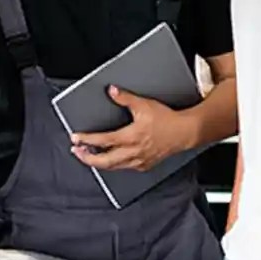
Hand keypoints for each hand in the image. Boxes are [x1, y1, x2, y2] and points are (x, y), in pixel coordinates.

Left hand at [70, 85, 194, 171]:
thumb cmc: (167, 120)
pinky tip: (109, 160)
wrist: (184, 132)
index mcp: (130, 137)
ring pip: (113, 167)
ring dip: (98, 162)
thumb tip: (112, 91)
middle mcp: (133, 152)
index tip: (76, 138)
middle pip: (104, 161)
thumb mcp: (144, 104)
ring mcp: (138, 161)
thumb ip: (125, 98)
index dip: (86, 140)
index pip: (102, 141)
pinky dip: (113, 165)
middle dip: (87, 158)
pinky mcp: (144, 165)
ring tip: (88, 156)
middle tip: (77, 152)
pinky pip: (124, 168)